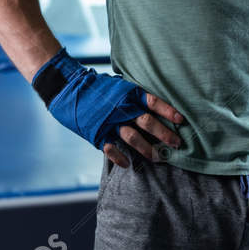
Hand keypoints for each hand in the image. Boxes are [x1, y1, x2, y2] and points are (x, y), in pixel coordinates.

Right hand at [32, 47, 184, 166]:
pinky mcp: (96, 133)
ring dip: (147, 149)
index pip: (153, 102)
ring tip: (159, 158)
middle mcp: (122, 108)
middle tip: (177, 144)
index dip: (168, 111)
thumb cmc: (95, 86)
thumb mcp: (118, 85)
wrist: (67, 88)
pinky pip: (111, 148)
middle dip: (165, 134)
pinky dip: (120, 157)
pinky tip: (128, 164)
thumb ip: (133, 96)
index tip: (181, 120)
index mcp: (128, 94)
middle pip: (148, 123)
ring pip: (133, 138)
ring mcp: (109, 122)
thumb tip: (152, 105)